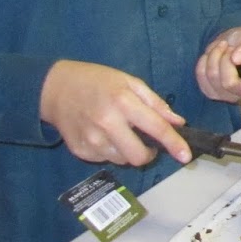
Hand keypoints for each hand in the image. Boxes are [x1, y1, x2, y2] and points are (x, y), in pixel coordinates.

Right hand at [39, 60, 189, 166]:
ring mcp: (91, 140)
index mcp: (123, 103)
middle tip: (147, 141)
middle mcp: (107, 124)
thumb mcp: (129, 82)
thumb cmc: (97, 81)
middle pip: (138, 156)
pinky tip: (103, 134)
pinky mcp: (80, 150)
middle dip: (149, 153)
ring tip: (119, 131)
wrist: (55, 88)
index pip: (156, 128)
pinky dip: (111, 150)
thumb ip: (155, 103)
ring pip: (122, 160)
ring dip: (128, 151)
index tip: (185, 156)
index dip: (174, 143)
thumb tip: (177, 122)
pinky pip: (105, 159)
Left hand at [196, 26, 240, 112]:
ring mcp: (226, 95)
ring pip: (213, 78)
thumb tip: (236, 59)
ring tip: (224, 47)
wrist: (232, 41)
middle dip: (226, 60)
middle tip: (231, 47)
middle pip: (230, 84)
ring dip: (215, 56)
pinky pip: (201, 76)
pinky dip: (204, 60)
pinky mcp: (210, 91)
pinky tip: (213, 54)